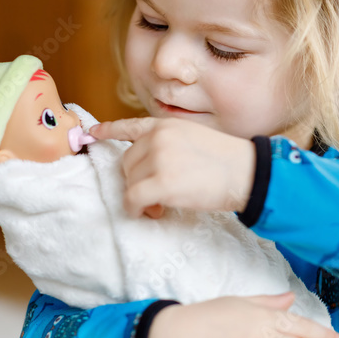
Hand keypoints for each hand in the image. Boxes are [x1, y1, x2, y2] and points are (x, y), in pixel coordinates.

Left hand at [89, 118, 255, 217]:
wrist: (246, 172)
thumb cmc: (227, 161)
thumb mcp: (195, 138)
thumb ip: (170, 145)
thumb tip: (150, 170)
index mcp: (166, 125)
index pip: (130, 126)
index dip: (108, 131)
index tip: (92, 134)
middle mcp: (157, 138)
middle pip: (127, 162)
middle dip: (137, 180)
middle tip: (158, 195)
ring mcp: (158, 158)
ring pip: (130, 182)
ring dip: (141, 196)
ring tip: (163, 203)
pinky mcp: (161, 182)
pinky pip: (133, 198)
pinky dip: (136, 209)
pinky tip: (151, 212)